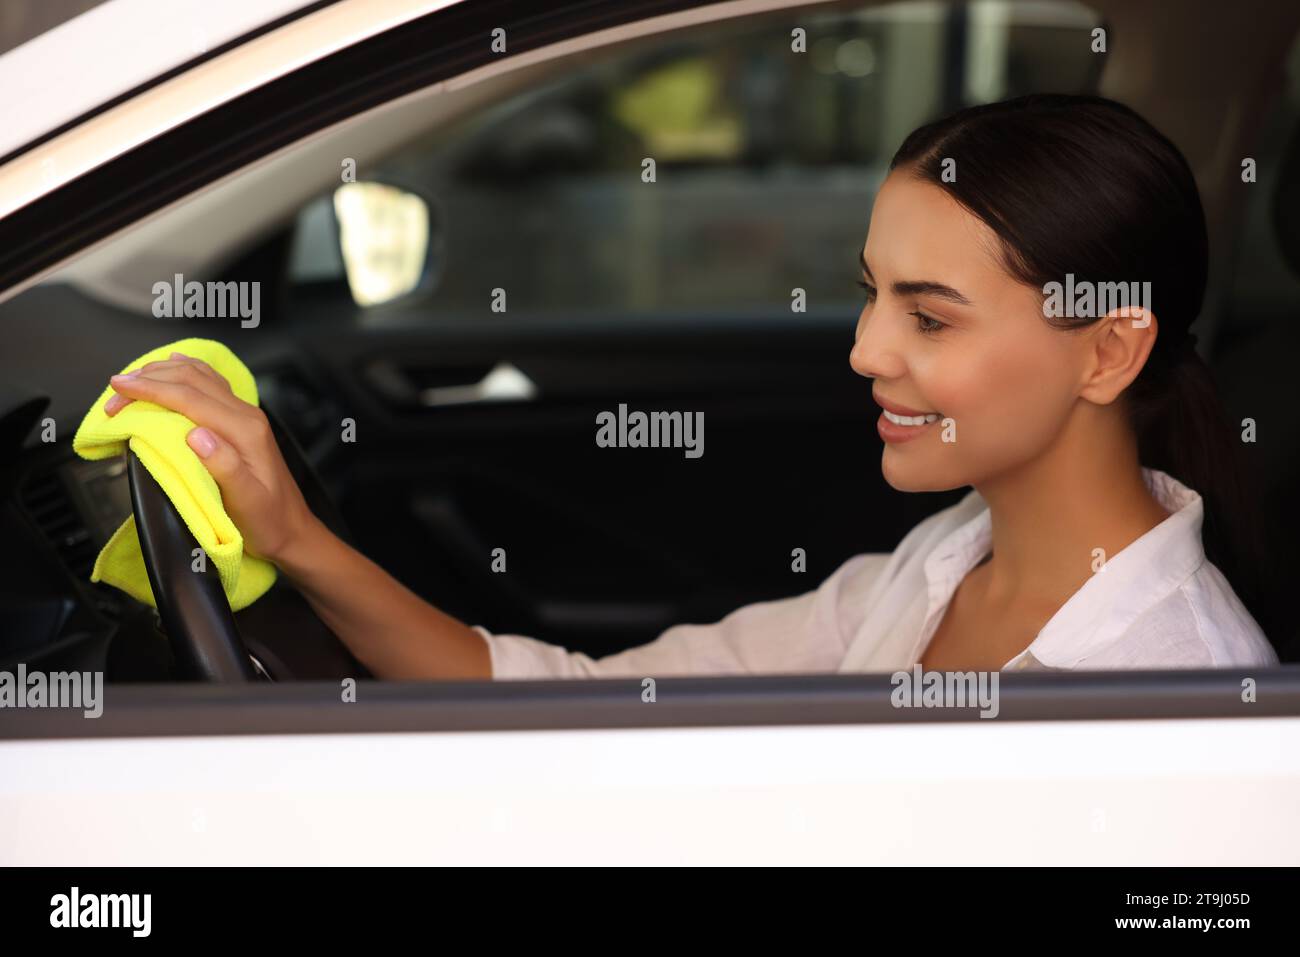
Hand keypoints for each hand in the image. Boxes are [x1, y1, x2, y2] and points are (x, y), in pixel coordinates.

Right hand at [105, 351, 315, 563]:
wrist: (292, 530)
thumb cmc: (269, 521)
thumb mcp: (247, 502)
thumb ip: (225, 467)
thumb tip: (196, 435)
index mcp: (245, 431)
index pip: (189, 397)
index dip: (150, 390)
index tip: (118, 388)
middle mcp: (246, 416)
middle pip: (192, 380)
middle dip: (149, 380)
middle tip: (114, 391)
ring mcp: (245, 417)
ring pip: (200, 378)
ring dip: (163, 373)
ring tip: (132, 379)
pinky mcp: (240, 424)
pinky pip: (210, 387)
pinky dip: (185, 374)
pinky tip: (174, 366)